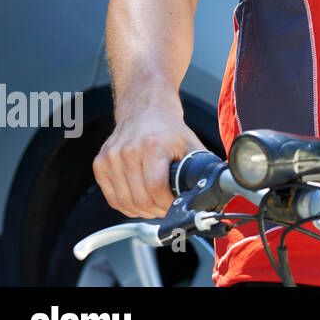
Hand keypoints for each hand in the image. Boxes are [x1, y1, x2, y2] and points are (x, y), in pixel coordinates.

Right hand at [92, 103, 203, 218]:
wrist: (145, 108)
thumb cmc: (169, 128)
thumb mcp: (191, 144)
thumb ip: (203, 166)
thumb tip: (219, 186)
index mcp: (153, 145)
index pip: (156, 188)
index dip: (167, 203)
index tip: (176, 205)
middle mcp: (128, 150)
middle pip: (140, 198)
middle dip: (156, 210)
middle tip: (167, 208)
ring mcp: (111, 157)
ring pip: (124, 202)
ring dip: (141, 210)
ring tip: (155, 206)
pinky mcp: (100, 163)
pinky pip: (112, 198)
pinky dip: (126, 205)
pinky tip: (139, 201)